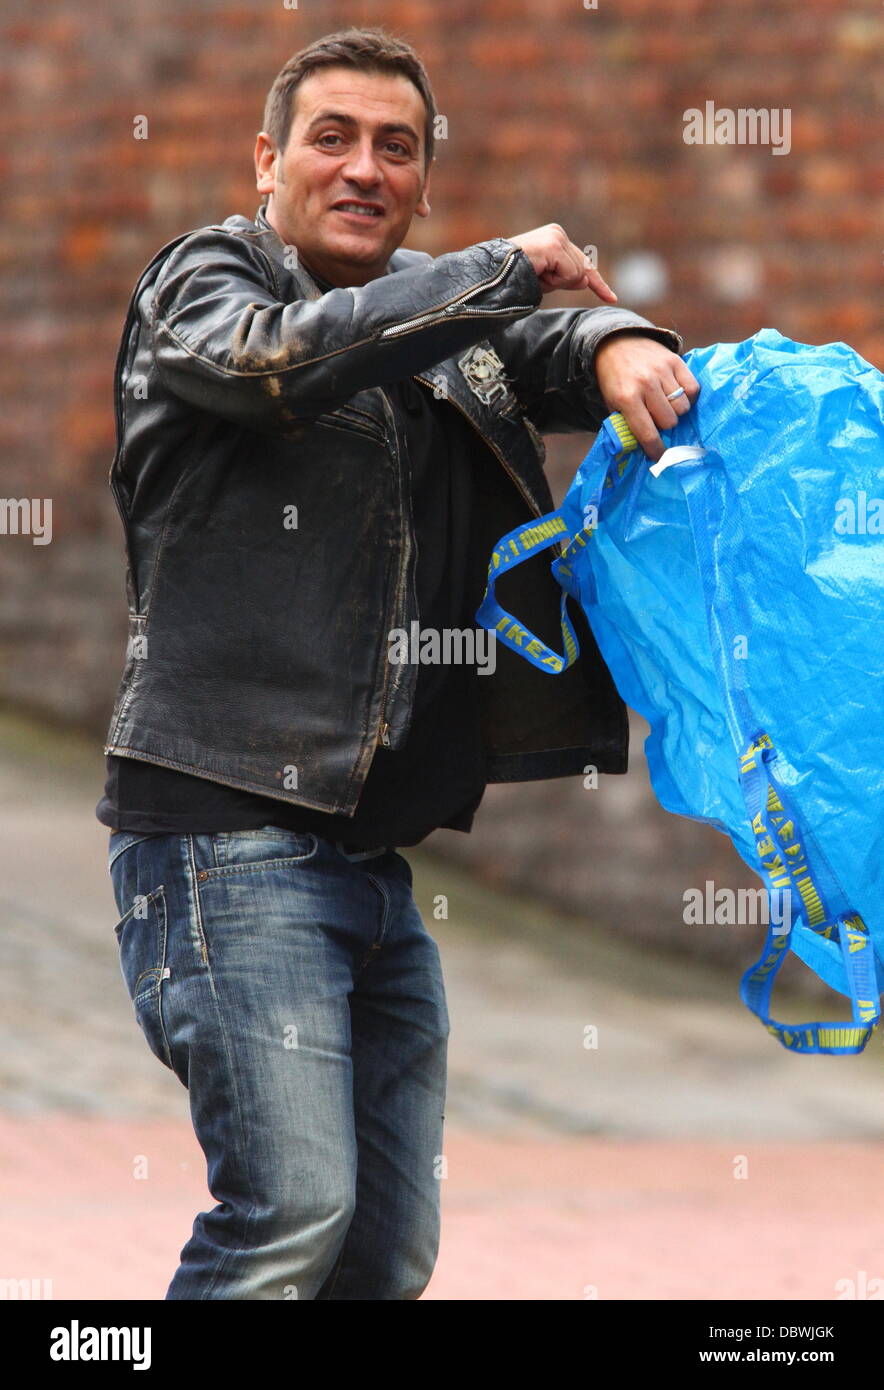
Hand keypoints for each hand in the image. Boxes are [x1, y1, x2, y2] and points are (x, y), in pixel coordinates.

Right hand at [506, 224, 617, 301]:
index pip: (582, 263)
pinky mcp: (554, 245)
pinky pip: (569, 274)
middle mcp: (557, 233)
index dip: (597, 283)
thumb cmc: (512, 278)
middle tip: (538, 278)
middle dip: (564, 283)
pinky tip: (538, 272)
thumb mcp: (545, 281)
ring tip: (534, 275)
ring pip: (576, 274)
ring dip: (556, 283)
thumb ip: (567, 279)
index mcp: (555, 238)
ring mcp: (557, 237)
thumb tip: (585, 281)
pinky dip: (555, 281)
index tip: (612, 298)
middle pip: (581, 271)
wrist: (492, 275)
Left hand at [593, 331, 699, 460]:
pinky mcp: (675, 361)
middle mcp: (646, 384)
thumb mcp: (612, 405)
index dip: (656, 450)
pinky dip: (688, 396)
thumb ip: (625, 426)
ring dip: (676, 411)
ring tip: (665, 405)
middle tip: (656, 418)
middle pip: (670, 421)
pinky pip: (693, 389)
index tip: (661, 458)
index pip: (647, 433)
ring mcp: (662, 371)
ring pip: (683, 408)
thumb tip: (641, 451)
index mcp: (626, 398)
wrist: (617, 344)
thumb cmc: (615, 381)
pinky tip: (677, 395)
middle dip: (664, 425)